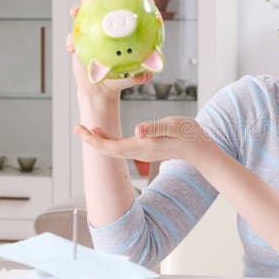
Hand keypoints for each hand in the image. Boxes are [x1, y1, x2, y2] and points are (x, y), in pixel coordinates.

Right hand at [67, 5, 150, 100]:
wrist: (98, 89)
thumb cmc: (118, 80)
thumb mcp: (128, 79)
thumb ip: (137, 77)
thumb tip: (145, 76)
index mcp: (125, 32)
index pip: (132, 10)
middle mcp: (110, 27)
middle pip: (107, 4)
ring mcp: (93, 31)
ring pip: (85, 15)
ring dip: (79, 10)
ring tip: (75, 11)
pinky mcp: (79, 40)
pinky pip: (73, 37)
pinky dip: (71, 40)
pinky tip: (71, 47)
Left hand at [75, 116, 209, 163]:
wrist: (200, 150)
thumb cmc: (189, 135)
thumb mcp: (173, 126)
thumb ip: (154, 128)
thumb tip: (136, 130)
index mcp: (142, 146)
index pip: (111, 146)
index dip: (94, 140)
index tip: (82, 129)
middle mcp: (139, 152)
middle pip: (109, 150)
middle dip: (91, 140)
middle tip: (77, 127)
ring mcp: (142, 152)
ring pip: (114, 149)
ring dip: (100, 141)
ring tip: (88, 129)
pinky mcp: (145, 149)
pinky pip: (121, 147)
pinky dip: (110, 140)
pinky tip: (106, 132)